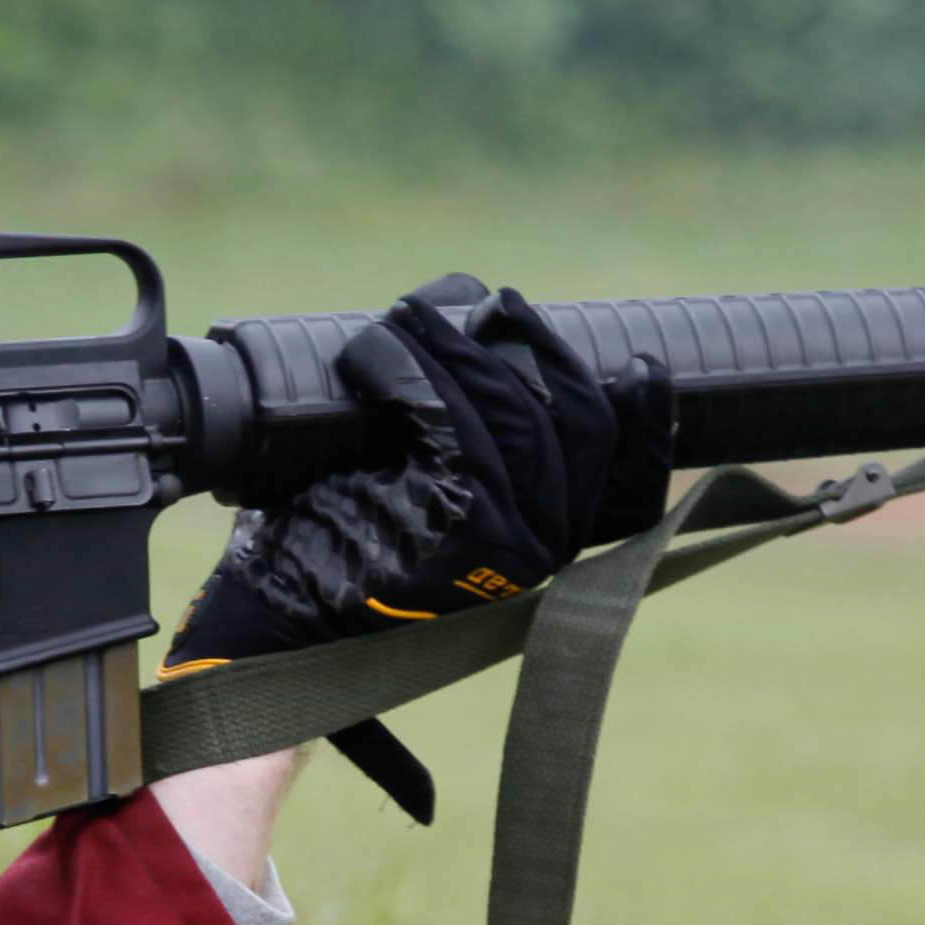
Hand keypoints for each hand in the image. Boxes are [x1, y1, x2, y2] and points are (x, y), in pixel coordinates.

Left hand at [175, 275, 673, 664]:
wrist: (279, 620)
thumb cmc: (346, 547)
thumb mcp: (436, 489)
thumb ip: (481, 440)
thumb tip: (482, 327)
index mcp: (554, 537)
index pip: (630, 469)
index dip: (645, 411)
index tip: (635, 359)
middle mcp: (545, 544)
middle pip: (578, 421)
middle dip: (535, 347)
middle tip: (491, 304)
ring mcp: (505, 539)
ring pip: (509, 411)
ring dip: (456, 348)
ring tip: (409, 316)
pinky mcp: (452, 524)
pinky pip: (444, 419)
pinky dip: (406, 372)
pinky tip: (375, 356)